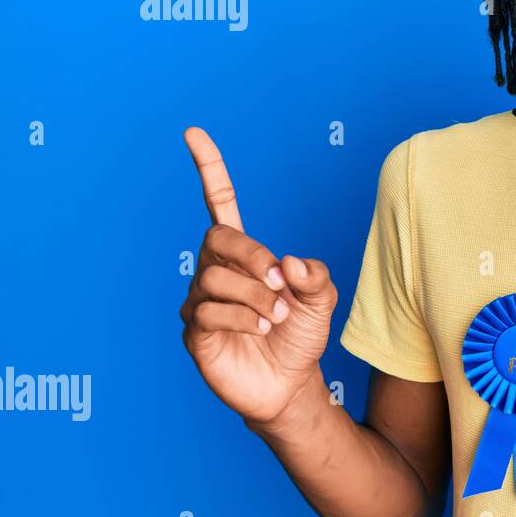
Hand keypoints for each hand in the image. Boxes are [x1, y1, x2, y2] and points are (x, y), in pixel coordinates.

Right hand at [179, 127, 337, 425]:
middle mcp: (215, 270)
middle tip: (281, 283)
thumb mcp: (322, 300)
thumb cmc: (301, 334)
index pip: (219, 203)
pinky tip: (259, 329)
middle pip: (218, 238)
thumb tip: (290, 262)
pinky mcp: (194, 331)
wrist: (290, 383)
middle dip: (253, 256)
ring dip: (256, 297)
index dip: (209, 169)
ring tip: (277, 317)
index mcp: (244, 254)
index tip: (193, 133)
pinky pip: (209, 311)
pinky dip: (243, 318)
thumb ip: (315, 276)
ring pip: (216, 278)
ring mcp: (200, 299)